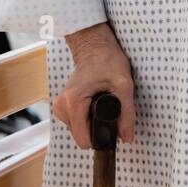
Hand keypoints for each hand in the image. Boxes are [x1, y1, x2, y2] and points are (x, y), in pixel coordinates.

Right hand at [53, 22, 137, 147]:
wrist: (95, 46)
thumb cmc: (107, 60)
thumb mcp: (123, 85)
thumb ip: (127, 113)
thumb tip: (127, 137)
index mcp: (72, 103)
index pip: (84, 140)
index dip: (101, 137)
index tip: (113, 126)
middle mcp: (61, 106)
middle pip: (81, 136)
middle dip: (98, 128)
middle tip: (110, 110)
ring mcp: (60, 107)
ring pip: (79, 131)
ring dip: (93, 123)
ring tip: (103, 103)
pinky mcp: (63, 106)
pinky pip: (77, 123)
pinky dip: (88, 118)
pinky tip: (96, 104)